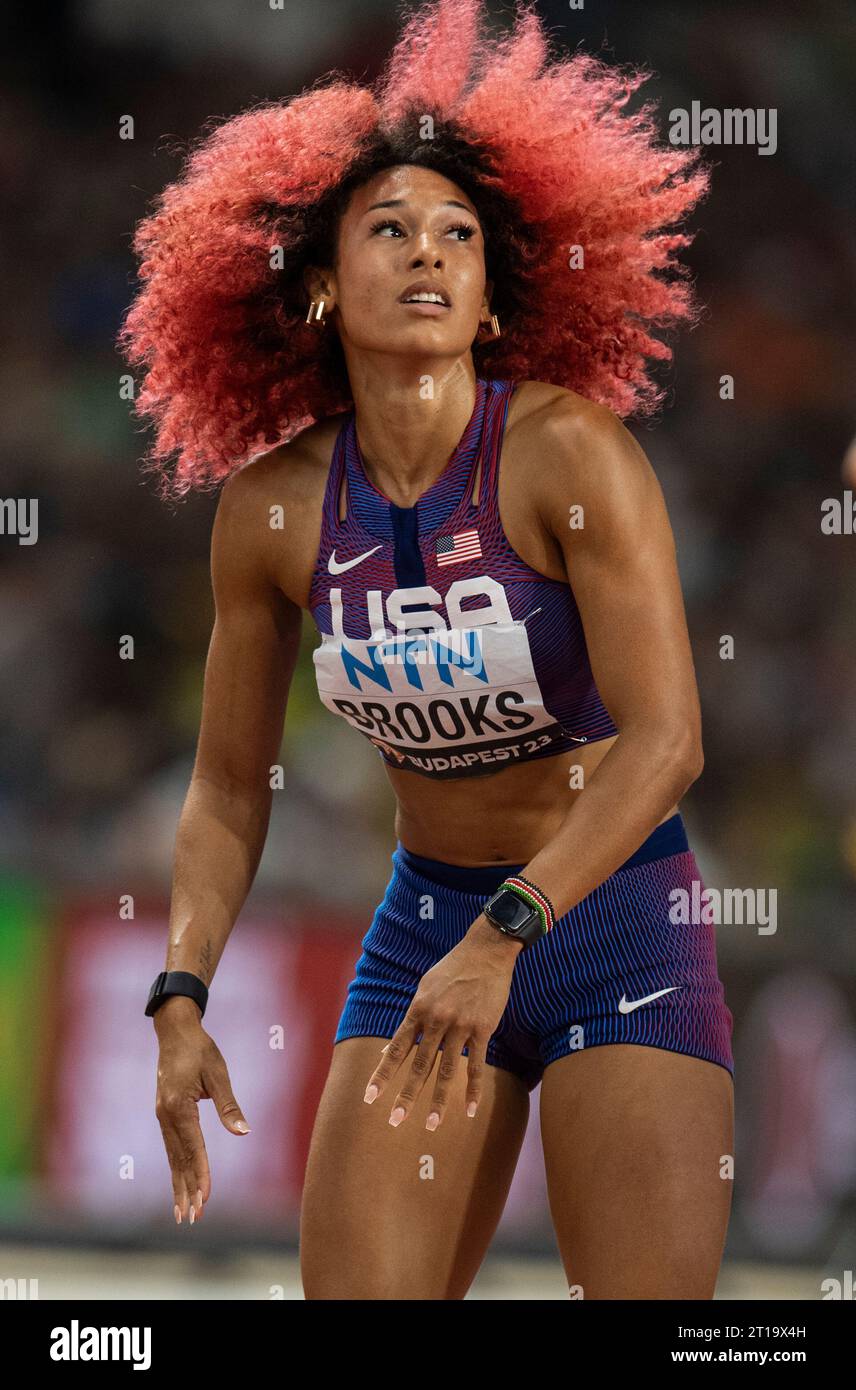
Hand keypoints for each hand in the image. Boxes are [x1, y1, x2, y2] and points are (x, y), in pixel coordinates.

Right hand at [154, 997, 250, 1224]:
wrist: (175, 1030)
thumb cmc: (200, 1049)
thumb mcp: (218, 1074)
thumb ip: (229, 1105)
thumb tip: (244, 1132)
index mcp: (179, 1106)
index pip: (193, 1147)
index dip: (201, 1173)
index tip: (206, 1197)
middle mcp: (165, 1115)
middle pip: (179, 1159)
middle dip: (187, 1189)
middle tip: (193, 1218)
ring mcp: (162, 1116)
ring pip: (172, 1157)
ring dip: (178, 1185)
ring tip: (183, 1212)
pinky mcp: (164, 1115)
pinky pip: (171, 1148)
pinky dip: (175, 1168)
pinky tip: (179, 1184)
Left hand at [362, 914, 521, 1129]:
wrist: (485, 951)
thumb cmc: (452, 969)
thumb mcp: (424, 988)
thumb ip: (412, 1018)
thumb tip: (393, 1045)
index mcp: (418, 1010)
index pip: (396, 1049)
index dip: (382, 1074)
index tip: (369, 1097)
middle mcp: (436, 1020)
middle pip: (419, 1065)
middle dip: (406, 1095)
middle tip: (394, 1121)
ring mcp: (460, 1026)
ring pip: (447, 1070)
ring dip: (438, 1100)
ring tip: (431, 1125)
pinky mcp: (483, 1029)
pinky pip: (478, 1065)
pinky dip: (473, 1089)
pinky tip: (470, 1109)